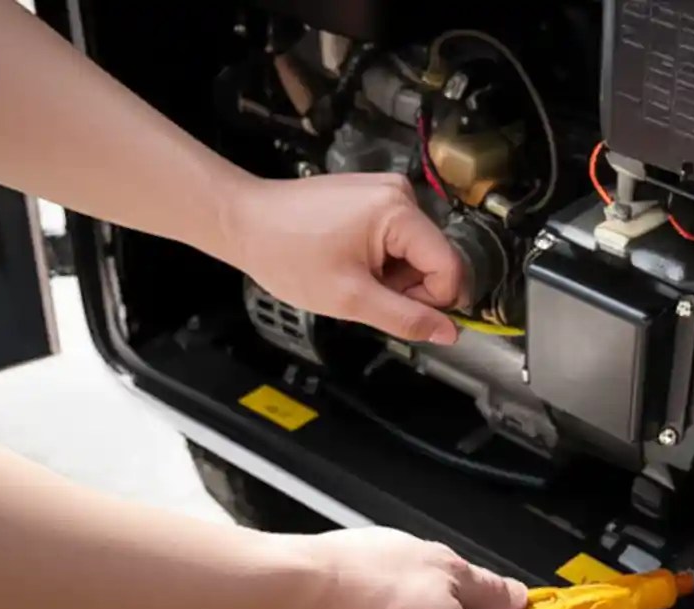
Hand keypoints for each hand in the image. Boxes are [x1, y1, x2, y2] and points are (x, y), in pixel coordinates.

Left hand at [225, 174, 462, 343]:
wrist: (244, 222)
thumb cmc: (287, 254)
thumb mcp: (350, 298)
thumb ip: (405, 318)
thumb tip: (449, 332)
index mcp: (398, 211)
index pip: (449, 267)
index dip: (434, 302)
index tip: (400, 315)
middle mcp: (400, 193)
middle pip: (434, 259)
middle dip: (408, 288)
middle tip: (365, 295)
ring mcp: (387, 191)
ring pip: (416, 253)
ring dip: (393, 277)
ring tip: (353, 278)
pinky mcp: (374, 196)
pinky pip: (399, 240)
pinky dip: (382, 262)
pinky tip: (351, 263)